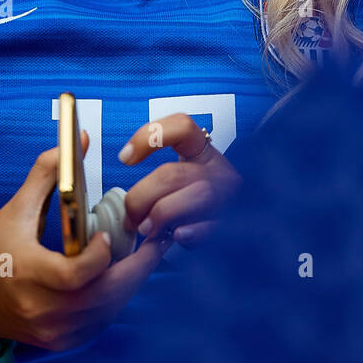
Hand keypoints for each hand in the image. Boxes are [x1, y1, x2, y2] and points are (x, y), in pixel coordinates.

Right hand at [0, 132, 169, 352]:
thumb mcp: (15, 209)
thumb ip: (47, 173)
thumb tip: (78, 141)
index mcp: (28, 274)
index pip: (74, 276)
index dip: (98, 257)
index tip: (109, 236)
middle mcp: (41, 309)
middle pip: (102, 297)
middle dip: (136, 269)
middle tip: (156, 242)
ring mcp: (52, 330)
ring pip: (107, 310)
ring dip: (130, 283)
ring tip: (146, 256)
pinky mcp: (59, 342)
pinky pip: (99, 323)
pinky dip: (115, 301)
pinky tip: (122, 278)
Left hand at [120, 114, 241, 248]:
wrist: (237, 226)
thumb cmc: (196, 202)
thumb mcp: (182, 180)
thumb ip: (157, 181)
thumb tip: (127, 203)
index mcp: (202, 152)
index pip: (181, 127)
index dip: (149, 137)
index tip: (125, 157)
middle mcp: (218, 171)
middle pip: (172, 174)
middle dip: (142, 197)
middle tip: (131, 216)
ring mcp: (228, 198)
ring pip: (195, 196)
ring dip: (162, 215)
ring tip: (148, 228)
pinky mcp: (231, 223)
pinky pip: (210, 226)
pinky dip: (191, 232)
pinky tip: (178, 235)